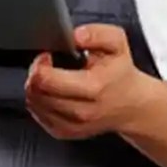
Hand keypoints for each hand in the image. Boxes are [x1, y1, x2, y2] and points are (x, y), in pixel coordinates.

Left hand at [24, 24, 154, 139]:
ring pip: (34, 104)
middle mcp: (82, 110)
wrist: (132, 105)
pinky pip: (37, 116)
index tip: (48, 56)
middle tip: (47, 65)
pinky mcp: (64, 133)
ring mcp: (72, 125)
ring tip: (50, 78)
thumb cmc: (120, 73)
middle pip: (36, 93)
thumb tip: (77, 36)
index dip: (40, 64)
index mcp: (93, 87)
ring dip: (35, 88)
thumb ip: (97, 33)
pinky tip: (52, 92)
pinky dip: (38, 101)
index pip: (46, 80)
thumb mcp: (117, 43)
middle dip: (35, 74)